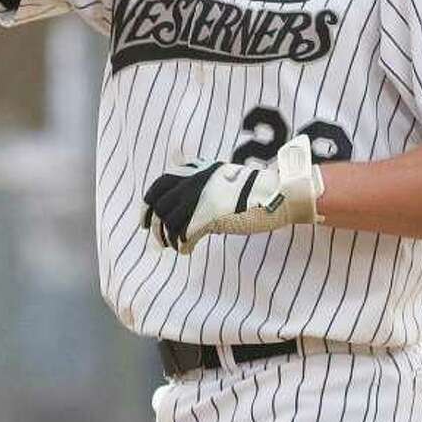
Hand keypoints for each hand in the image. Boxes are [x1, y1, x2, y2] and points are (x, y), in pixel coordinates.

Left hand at [141, 134, 323, 253]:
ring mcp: (201, 198)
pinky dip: (183, 246)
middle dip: (156, 227)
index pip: (159, 187)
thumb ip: (198, 187)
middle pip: (160, 208)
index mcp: (194, 171)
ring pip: (170, 223)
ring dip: (170, 239)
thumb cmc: (251, 191)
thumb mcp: (219, 179)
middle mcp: (194, 182)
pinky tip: (187, 250)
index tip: (145, 221)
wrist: (277, 194)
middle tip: (160, 240)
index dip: (148, 206)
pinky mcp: (209, 216)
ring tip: (176, 246)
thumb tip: (177, 210)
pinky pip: (184, 235)